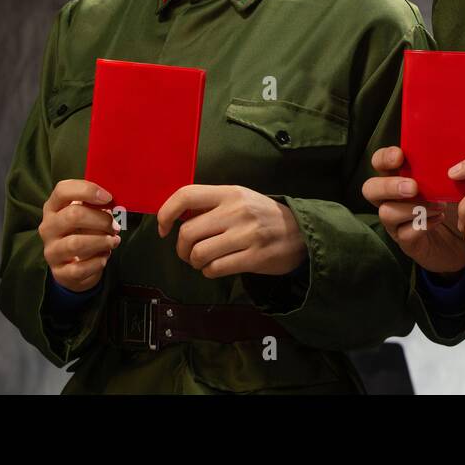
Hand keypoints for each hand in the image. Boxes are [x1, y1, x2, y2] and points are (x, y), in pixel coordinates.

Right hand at [39, 179, 120, 291]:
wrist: (72, 267)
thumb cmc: (82, 232)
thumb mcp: (86, 214)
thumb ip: (95, 205)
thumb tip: (112, 202)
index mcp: (53, 207)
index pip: (62, 190)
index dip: (87, 190)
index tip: (108, 198)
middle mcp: (48, 228)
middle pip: (73, 216)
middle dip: (101, 220)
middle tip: (115, 226)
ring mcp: (51, 251)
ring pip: (76, 243)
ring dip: (102, 241)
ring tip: (114, 241)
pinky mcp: (59, 272)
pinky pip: (80, 268)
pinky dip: (98, 261)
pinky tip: (104, 256)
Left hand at [156, 185, 306, 277]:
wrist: (301, 232)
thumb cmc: (263, 215)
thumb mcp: (240, 199)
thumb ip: (212, 205)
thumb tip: (176, 217)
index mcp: (230, 193)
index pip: (186, 195)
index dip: (165, 213)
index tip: (163, 228)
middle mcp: (236, 211)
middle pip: (188, 232)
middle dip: (181, 248)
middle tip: (188, 253)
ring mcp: (246, 235)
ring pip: (199, 253)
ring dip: (195, 262)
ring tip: (204, 261)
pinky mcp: (254, 257)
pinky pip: (215, 269)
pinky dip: (209, 272)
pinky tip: (217, 267)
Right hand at [363, 147, 464, 274]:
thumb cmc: (453, 202)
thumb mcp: (449, 180)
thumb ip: (442, 166)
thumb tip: (449, 150)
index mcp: (398, 177)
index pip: (378, 162)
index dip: (384, 158)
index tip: (400, 156)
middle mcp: (390, 199)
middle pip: (369, 189)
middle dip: (389, 186)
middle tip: (413, 187)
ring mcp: (395, 222)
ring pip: (386, 213)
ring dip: (414, 207)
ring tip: (439, 206)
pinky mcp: (405, 242)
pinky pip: (405, 233)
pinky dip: (424, 225)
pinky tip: (440, 219)